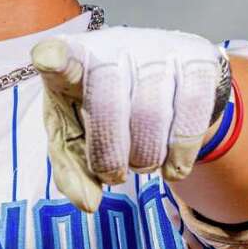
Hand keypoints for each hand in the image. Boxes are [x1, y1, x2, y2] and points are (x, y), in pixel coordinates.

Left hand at [32, 26, 226, 212]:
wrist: (169, 84)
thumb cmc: (107, 111)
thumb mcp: (78, 138)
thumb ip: (72, 170)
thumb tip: (89, 203)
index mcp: (74, 60)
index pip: (59, 54)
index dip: (54, 57)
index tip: (49, 60)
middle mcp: (116, 45)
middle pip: (108, 105)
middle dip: (110, 156)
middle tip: (114, 173)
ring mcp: (160, 48)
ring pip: (151, 116)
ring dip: (146, 159)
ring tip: (143, 162)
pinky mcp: (198, 60)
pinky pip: (191, 118)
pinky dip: (181, 155)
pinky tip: (173, 166)